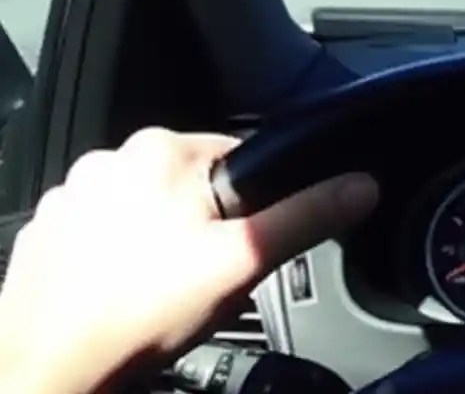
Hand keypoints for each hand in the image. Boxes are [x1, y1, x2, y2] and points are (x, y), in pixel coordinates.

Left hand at [0, 127, 378, 393]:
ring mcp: (67, 196)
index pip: (236, 159)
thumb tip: (362, 185)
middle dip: (204, 226)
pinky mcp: (44, 233)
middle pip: (189, 186)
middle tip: (204, 277)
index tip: (239, 249)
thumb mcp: (242, 264)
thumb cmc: (141, 316)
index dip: (252, 207)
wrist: (47, 372)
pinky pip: (101, 234)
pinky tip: (122, 294)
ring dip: (158, 240)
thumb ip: (305, 217)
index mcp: (160, 149)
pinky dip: (116, 258)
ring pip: (144, 210)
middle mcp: (106, 158)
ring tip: (160, 291)